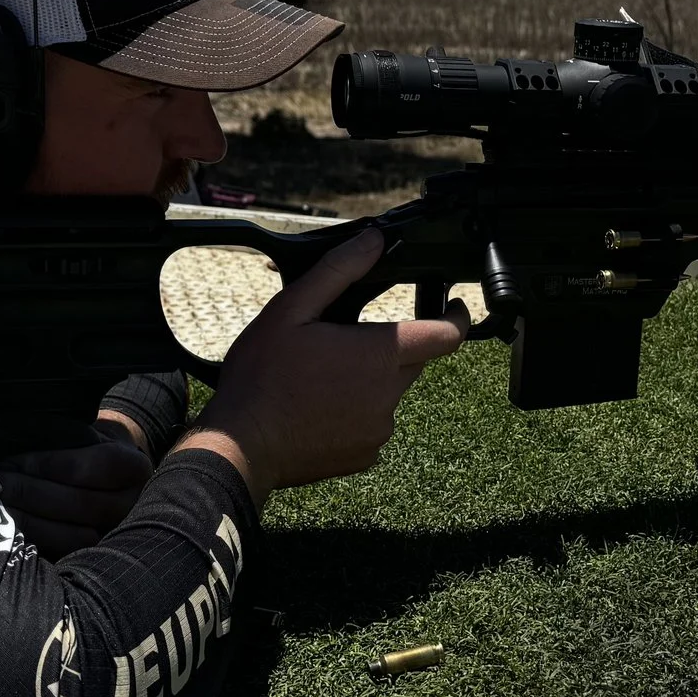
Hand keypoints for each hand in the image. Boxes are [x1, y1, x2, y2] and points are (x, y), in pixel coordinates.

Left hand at [0, 434, 156, 556]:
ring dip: (27, 520)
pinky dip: (29, 544)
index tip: (15, 460)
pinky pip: (61, 559)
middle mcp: (132, 506)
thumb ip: (62, 439)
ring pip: (72, 537)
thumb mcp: (81, 434)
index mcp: (135, 469)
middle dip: (31, 492)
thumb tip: (12, 436)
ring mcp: (115, 536)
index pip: (98, 466)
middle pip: (82, 503)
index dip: (52, 464)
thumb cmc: (82, 450)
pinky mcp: (93, 560)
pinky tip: (3, 530)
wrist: (101, 480)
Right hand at [180, 228, 467, 497]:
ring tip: (320, 379)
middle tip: (344, 342)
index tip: (453, 306)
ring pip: (389, 392)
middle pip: (412, 360)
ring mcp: (379, 429)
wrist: (241, 448)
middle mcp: (389, 394)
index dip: (457, 317)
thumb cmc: (262, 377)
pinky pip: (371, 424)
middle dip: (390, 346)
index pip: (446, 335)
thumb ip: (338, 271)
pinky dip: (354, 413)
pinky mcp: (365, 455)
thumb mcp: (291, 310)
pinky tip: (317, 409)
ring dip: (368, 381)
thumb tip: (373, 241)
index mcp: (380, 354)